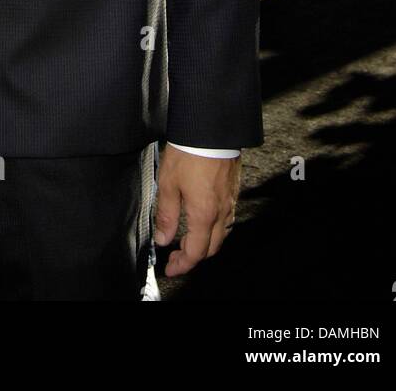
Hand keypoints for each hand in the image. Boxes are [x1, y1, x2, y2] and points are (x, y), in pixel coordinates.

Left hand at [154, 145, 241, 276]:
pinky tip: (204, 218)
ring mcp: (230, 200)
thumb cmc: (190, 152)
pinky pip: (227, 218)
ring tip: (188, 239)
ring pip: (221, 234)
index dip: (182, 264)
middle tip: (176, 256)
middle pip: (212, 248)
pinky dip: (214, 227)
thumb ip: (166, 214)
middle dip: (194, 257)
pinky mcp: (233, 188)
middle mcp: (221, 212)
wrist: (211, 127)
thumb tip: (163, 238)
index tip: (171, 268)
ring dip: (206, 243)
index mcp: (204, 214)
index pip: (196, 252)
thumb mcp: (168, 183)